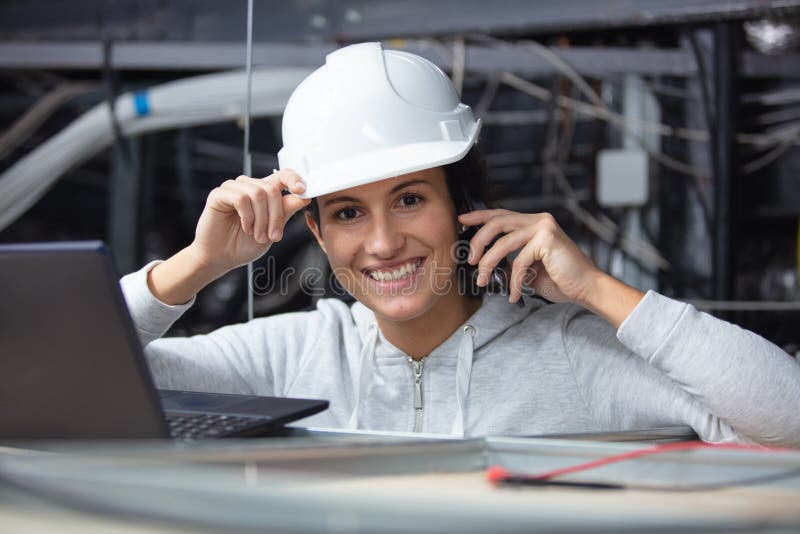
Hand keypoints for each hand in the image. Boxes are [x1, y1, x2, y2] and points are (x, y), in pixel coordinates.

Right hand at [190, 169, 310, 274]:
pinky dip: (247, 217)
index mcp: (264, 192)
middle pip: (272, 189)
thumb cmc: (244, 244)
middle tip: (273, 236)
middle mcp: (249, 186)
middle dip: (276, 215)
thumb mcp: (273, 229)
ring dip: (261, 219)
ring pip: (257, 193)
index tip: (302, 190)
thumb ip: (286, 211)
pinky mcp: (219, 194)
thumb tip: (304, 197)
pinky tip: (245, 227)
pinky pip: (241, 198)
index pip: (282, 175)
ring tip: (258, 236)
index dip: (293, 179)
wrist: (222, 258)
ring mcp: (233, 188)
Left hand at [458, 209, 602, 305]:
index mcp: (534, 223)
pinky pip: (519, 261)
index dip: (480, 216)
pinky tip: (515, 294)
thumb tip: (486, 264)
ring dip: (488, 263)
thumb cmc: (560, 279)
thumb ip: (510, 260)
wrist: (586, 288)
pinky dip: (514, 281)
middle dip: (478, 241)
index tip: (462, 219)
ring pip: (503, 242)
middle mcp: (539, 220)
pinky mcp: (547, 240)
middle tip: (470, 260)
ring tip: (483, 280)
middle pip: (497, 222)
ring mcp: (544, 227)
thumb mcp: (528, 268)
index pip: (501, 214)